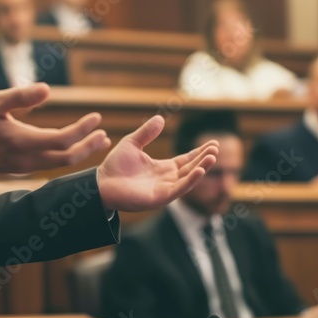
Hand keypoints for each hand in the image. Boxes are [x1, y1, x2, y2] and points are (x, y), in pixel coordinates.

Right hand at [0, 84, 110, 173]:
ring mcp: (27, 167)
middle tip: (104, 134)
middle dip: (89, 145)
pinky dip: (69, 156)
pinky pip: (53, 165)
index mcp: (23, 141)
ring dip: (82, 152)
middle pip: (68, 157)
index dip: (82, 129)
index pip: (62, 139)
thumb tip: (47, 89)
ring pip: (62, 164)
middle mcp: (28, 159)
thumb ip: (19, 96)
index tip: (96, 116)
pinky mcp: (25, 169)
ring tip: (99, 140)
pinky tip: (76, 146)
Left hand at [97, 115, 218, 211]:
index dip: (199, 152)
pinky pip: (179, 189)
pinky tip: (199, 171)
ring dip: (201, 168)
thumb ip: (147, 132)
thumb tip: (161, 118)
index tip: (213, 144)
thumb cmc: (115, 166)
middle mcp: (167, 180)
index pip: (186, 160)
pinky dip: (190, 181)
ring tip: (212, 157)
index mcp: (163, 168)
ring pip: (188, 179)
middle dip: (204, 159)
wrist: (101, 183)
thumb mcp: (132, 143)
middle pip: (191, 168)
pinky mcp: (159, 198)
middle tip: (216, 148)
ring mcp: (164, 190)